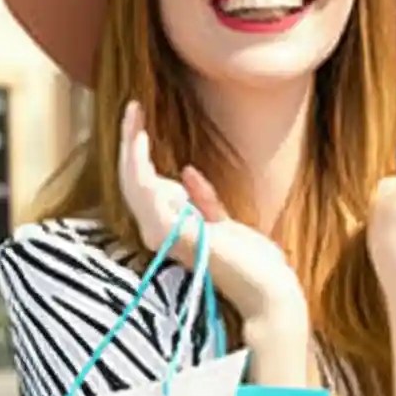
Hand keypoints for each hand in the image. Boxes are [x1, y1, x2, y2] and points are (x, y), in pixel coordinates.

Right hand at [118, 101, 306, 320]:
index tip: (141, 120)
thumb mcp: (224, 221)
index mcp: (169, 231)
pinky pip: (145, 191)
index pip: (142, 187)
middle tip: (133, 108)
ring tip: (135, 116)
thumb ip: (203, 200)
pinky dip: (139, 163)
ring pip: (132, 182)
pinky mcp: (171, 231)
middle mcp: (157, 233)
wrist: (267, 287)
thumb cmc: (251, 262)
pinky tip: (142, 138)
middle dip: (129, 142)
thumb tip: (186, 171)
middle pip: (130, 181)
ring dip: (131, 146)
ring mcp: (162, 233)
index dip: (137, 154)